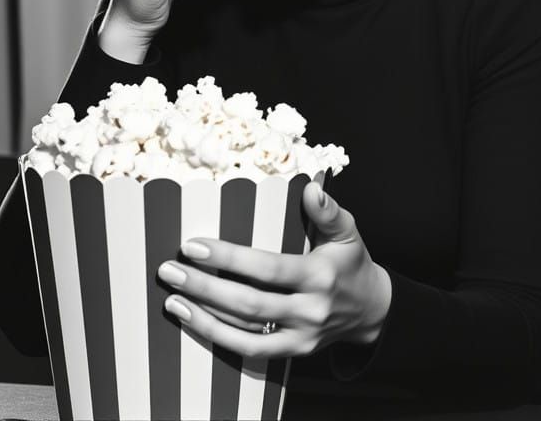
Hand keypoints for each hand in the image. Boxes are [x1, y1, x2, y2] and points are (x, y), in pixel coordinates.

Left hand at [157, 182, 391, 358]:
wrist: (371, 309)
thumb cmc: (351, 261)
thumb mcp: (348, 231)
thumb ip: (329, 210)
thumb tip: (310, 188)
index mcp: (320, 276)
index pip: (268, 269)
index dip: (229, 259)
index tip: (193, 246)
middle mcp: (310, 310)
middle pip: (249, 304)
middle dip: (205, 288)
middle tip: (169, 270)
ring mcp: (301, 337)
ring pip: (245, 332)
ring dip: (204, 317)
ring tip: (172, 298)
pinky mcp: (293, 352)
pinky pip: (251, 351)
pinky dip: (219, 338)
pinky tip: (194, 322)